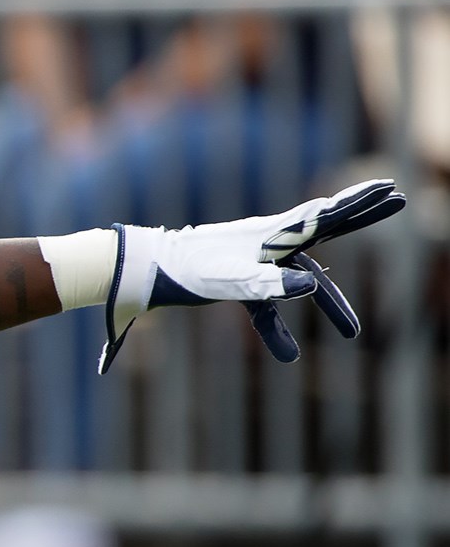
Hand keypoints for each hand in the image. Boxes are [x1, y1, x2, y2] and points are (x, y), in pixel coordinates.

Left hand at [100, 178, 405, 370]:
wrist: (146, 271)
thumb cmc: (186, 272)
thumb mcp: (230, 280)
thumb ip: (269, 283)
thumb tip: (310, 287)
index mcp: (273, 235)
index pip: (327, 217)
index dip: (360, 204)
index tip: (392, 190)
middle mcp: (269, 242)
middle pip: (327, 229)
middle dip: (363, 218)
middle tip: (401, 199)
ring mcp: (255, 259)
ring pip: (304, 277)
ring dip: (327, 306)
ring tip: (351, 334)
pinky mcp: (239, 279)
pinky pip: (268, 302)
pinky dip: (277, 327)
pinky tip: (285, 356)